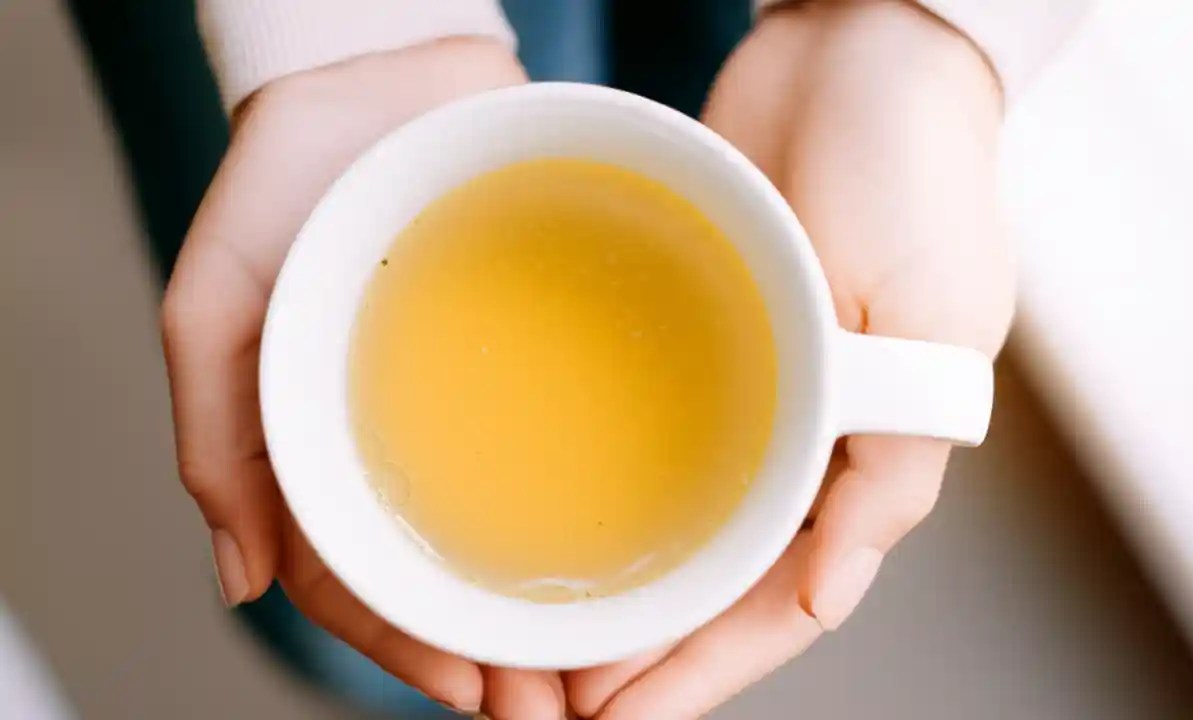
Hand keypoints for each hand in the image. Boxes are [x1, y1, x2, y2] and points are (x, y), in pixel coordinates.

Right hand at [162, 38, 571, 718]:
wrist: (390, 70)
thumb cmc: (293, 175)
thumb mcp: (218, 296)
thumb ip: (218, 432)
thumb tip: (241, 581)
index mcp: (322, 443)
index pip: (359, 577)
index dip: (413, 648)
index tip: (481, 694)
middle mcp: (402, 434)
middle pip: (444, 571)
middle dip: (493, 651)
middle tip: (557, 706)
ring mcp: (466, 400)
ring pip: (507, 527)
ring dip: (544, 603)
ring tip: (598, 663)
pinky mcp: (531, 352)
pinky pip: (560, 446)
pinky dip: (583, 509)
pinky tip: (630, 546)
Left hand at [565, 2, 1013, 716]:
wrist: (858, 49)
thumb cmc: (911, 165)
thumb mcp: (928, 312)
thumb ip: (890, 458)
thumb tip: (834, 590)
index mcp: (874, 448)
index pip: (785, 599)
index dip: (706, 669)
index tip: (622, 717)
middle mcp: (813, 437)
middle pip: (724, 580)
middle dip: (652, 650)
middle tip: (556, 698)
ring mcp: (761, 393)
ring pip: (689, 524)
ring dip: (630, 585)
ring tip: (548, 638)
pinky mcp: (713, 337)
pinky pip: (665, 442)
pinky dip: (622, 495)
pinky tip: (567, 522)